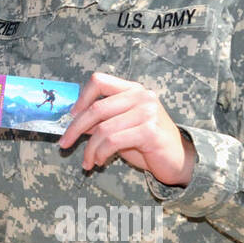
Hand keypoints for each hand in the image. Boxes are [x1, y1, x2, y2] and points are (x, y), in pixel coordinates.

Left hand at [58, 72, 194, 185]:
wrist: (178, 160)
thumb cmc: (148, 142)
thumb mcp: (123, 125)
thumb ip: (104, 120)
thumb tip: (74, 123)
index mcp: (133, 89)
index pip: (99, 81)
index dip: (81, 98)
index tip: (71, 116)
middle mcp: (141, 96)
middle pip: (96, 108)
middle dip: (75, 128)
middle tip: (64, 143)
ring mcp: (147, 112)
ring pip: (103, 129)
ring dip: (90, 149)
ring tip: (88, 161)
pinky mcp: (149, 131)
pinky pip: (113, 141)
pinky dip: (101, 153)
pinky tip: (100, 161)